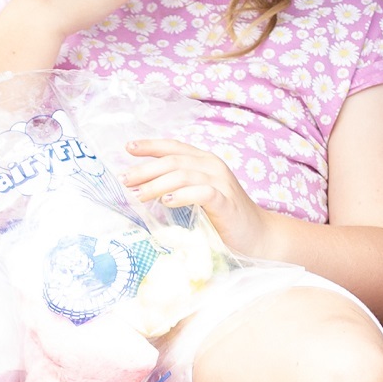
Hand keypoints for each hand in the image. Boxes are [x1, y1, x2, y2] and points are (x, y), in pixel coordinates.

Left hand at [123, 139, 270, 253]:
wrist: (258, 235)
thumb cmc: (224, 217)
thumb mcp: (198, 195)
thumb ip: (178, 186)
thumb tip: (141, 187)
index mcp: (205, 162)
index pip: (174, 147)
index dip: (150, 146)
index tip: (127, 148)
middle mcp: (213, 167)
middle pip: (173, 161)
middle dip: (145, 169)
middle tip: (124, 180)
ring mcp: (221, 183)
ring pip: (183, 175)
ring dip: (156, 184)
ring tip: (138, 195)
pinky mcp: (226, 202)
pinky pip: (202, 193)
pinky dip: (182, 196)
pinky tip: (166, 202)